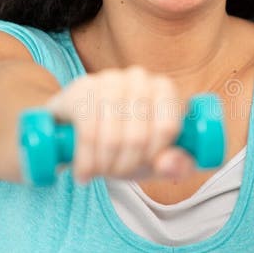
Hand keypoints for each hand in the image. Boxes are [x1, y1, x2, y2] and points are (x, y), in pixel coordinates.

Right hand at [44, 66, 196, 182]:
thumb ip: (178, 166)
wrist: (76, 133)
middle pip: (138, 136)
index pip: (167, 127)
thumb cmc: (125, 146)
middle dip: (126, 165)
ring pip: (113, 137)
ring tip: (99, 172)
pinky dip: (86, 160)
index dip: (154, 156)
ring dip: (105, 165)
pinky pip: (87, 131)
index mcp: (164, 89)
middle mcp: (138, 78)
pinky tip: (83, 172)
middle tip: (115, 174)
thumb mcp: (156, 161)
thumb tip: (169, 164)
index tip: (143, 167)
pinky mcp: (82, 87)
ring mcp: (109, 79)